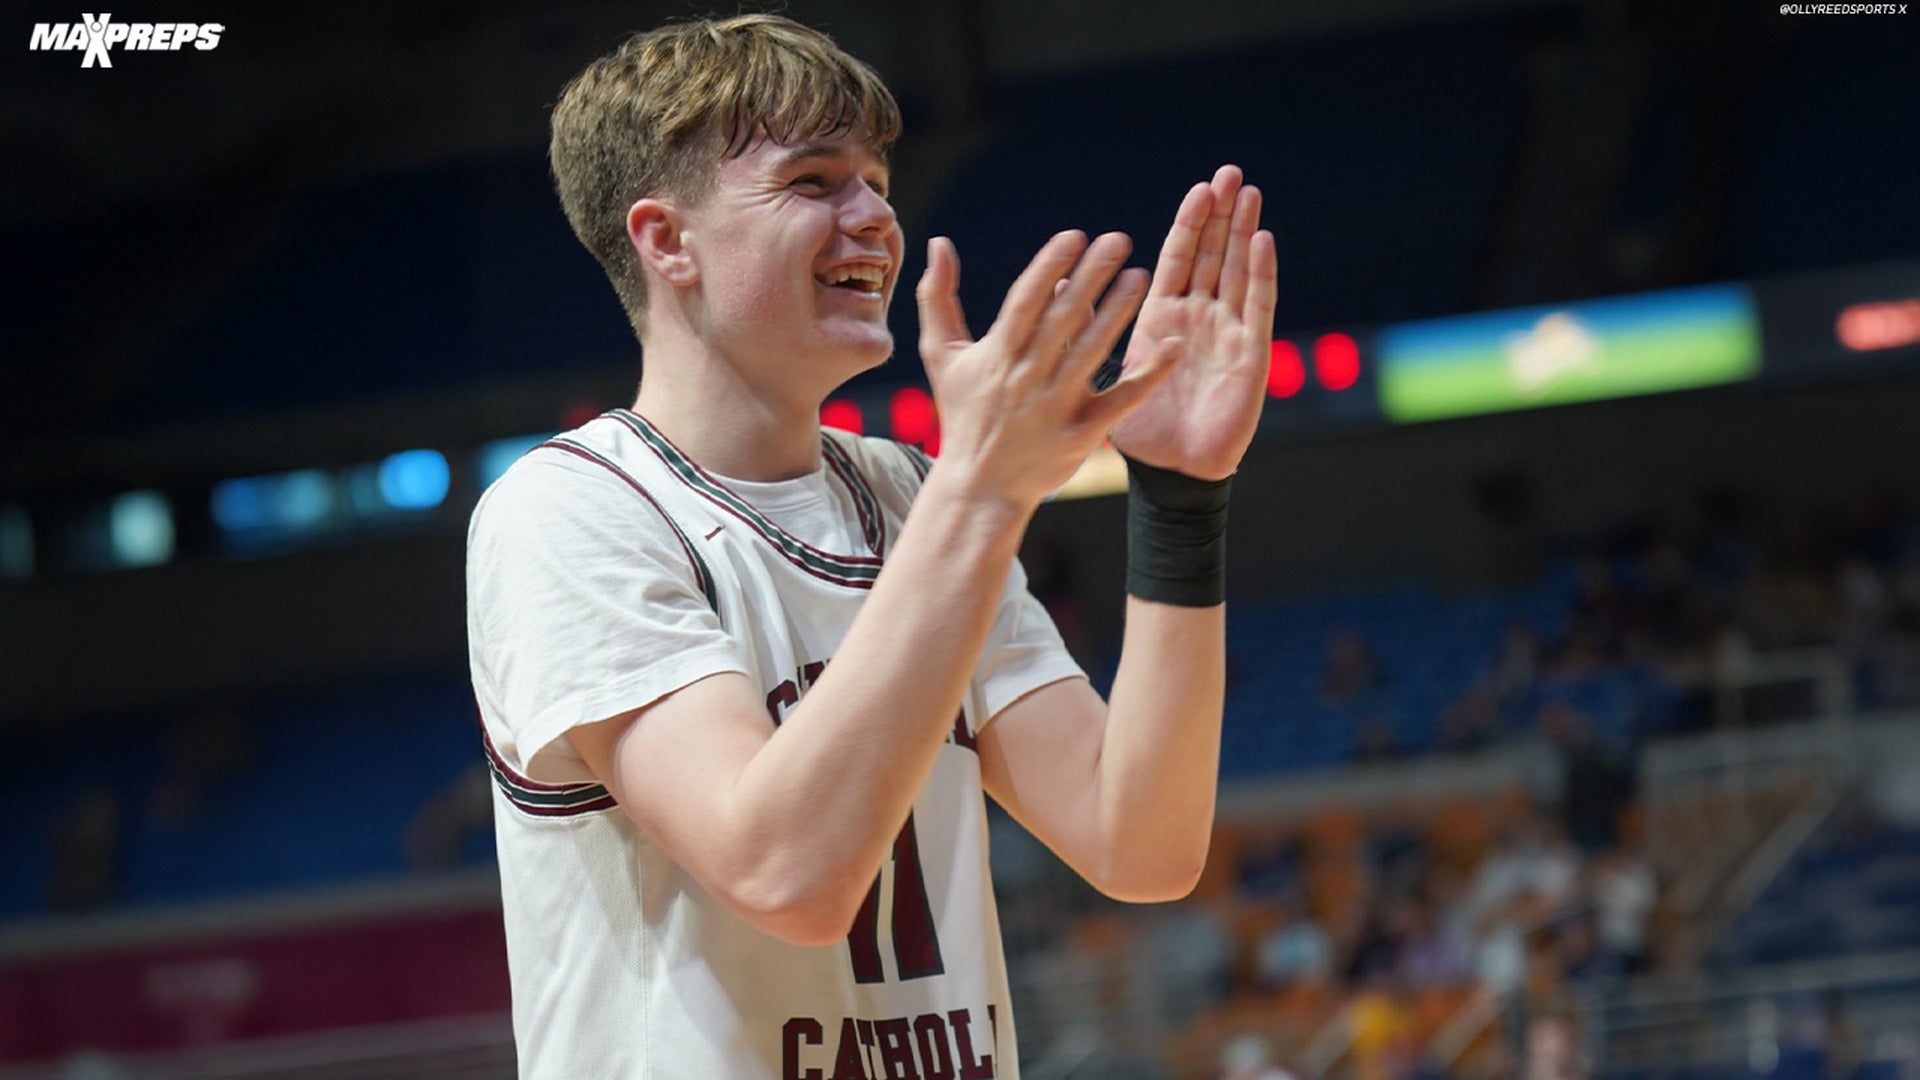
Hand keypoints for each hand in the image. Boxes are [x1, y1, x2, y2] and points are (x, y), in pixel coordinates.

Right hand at [917, 230, 1180, 509]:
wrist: (980, 487)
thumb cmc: (965, 414)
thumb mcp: (941, 356)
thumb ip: (937, 297)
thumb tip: (938, 242)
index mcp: (997, 354)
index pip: (1026, 301)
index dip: (1049, 266)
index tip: (1074, 237)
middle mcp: (1027, 376)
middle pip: (1062, 319)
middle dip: (1091, 277)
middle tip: (1119, 240)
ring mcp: (1055, 406)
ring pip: (1091, 352)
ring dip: (1117, 313)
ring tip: (1141, 277)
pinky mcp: (1082, 433)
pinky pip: (1121, 399)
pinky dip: (1148, 375)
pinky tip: (1172, 346)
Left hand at [1109, 166, 1277, 480]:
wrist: (1170, 473)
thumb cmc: (1140, 429)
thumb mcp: (1110, 371)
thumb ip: (1089, 328)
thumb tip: (1057, 286)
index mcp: (1165, 319)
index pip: (1182, 259)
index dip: (1192, 224)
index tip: (1200, 187)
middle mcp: (1200, 320)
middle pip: (1215, 256)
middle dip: (1223, 215)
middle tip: (1230, 173)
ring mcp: (1227, 334)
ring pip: (1238, 272)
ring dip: (1244, 233)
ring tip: (1250, 193)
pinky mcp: (1249, 356)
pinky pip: (1256, 308)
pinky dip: (1260, 274)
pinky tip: (1262, 241)